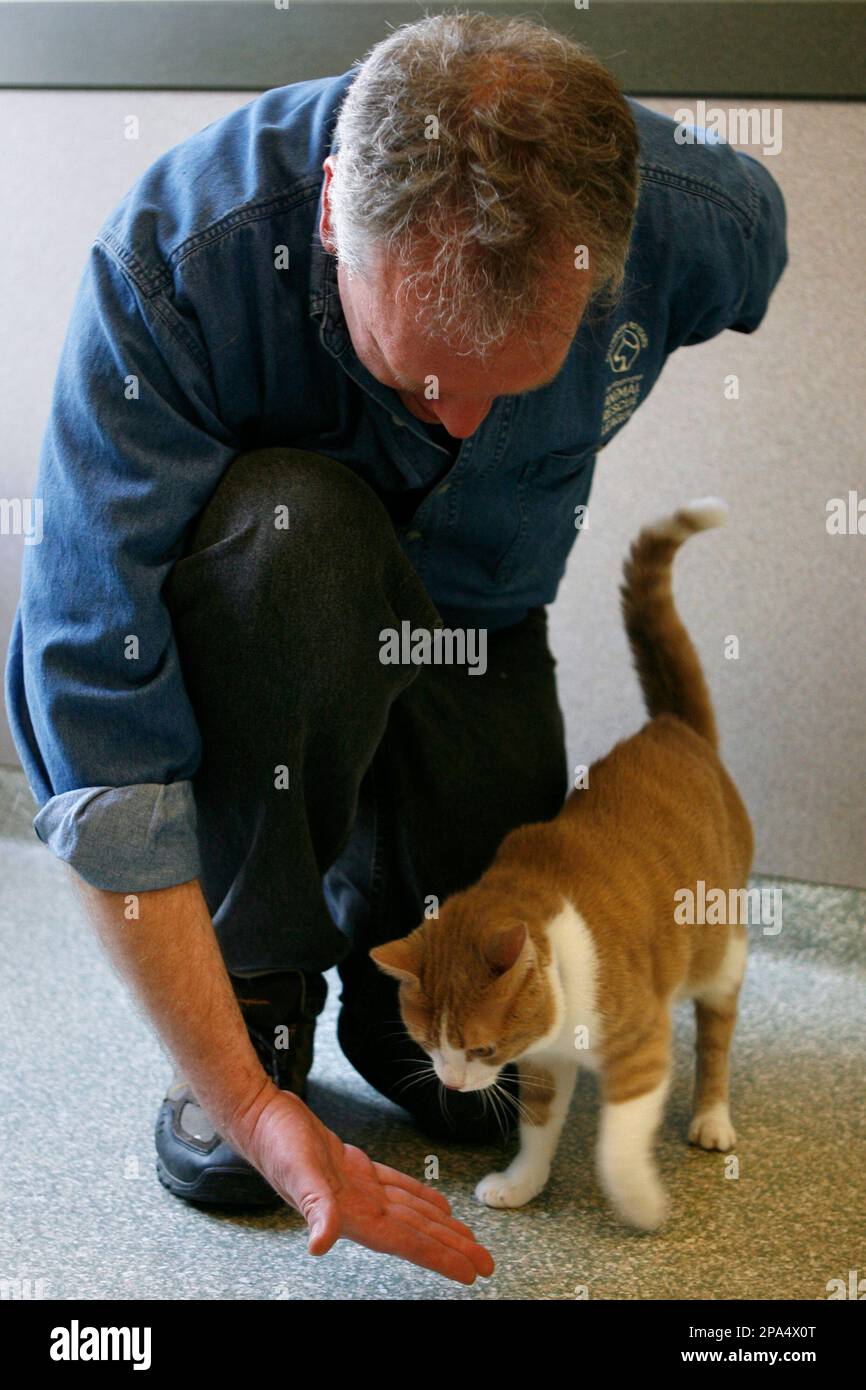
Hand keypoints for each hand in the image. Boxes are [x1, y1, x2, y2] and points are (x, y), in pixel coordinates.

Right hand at [232, 1083, 494, 1284]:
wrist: (258, 1116)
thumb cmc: (274, 1142)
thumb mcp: (298, 1171)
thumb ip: (313, 1208)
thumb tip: (320, 1244)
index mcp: (351, 1213)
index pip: (407, 1241)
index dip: (440, 1257)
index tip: (468, 1272)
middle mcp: (359, 1206)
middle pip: (417, 1232)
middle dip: (451, 1248)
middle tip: (483, 1262)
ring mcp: (357, 1188)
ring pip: (411, 1212)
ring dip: (440, 1227)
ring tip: (466, 1240)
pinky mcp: (354, 1167)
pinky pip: (396, 1187)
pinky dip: (419, 1196)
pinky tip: (435, 1205)